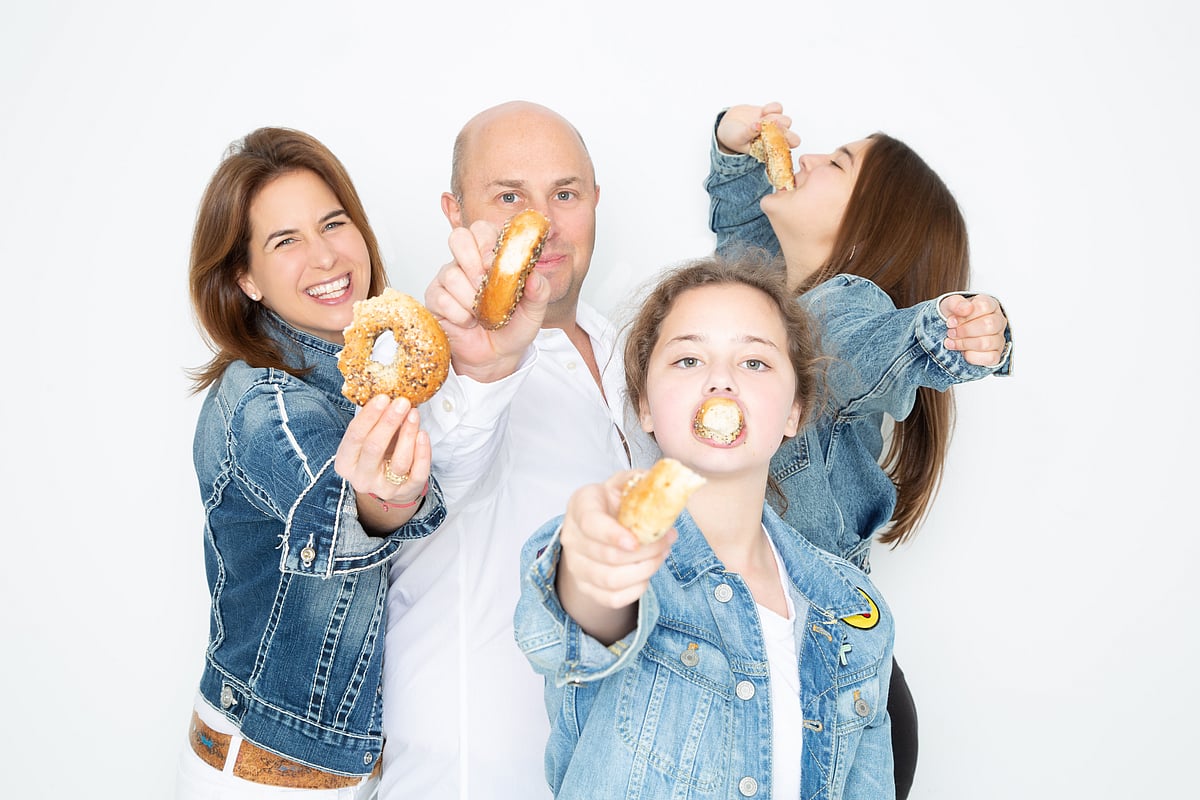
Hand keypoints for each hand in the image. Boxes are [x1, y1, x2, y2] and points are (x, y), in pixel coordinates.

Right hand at [335, 395, 431, 511]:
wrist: (388, 485)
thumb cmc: (377, 454)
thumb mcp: (368, 439)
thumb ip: (374, 422)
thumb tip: (389, 395)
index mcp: (345, 462)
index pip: (354, 436)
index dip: (369, 416)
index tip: (383, 397)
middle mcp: (361, 478)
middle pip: (374, 448)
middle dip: (389, 422)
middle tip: (402, 402)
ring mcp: (384, 488)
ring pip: (399, 461)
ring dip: (408, 434)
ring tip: (414, 414)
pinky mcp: (406, 493)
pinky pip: (418, 473)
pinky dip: (423, 453)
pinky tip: (423, 435)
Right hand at [424, 220, 550, 382]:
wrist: (496, 357)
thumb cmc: (512, 328)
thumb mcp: (534, 311)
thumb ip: (539, 291)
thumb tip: (534, 277)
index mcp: (491, 256)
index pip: (482, 230)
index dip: (487, 242)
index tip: (495, 263)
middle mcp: (467, 262)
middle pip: (458, 238)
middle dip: (472, 261)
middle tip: (484, 284)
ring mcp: (448, 279)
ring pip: (451, 274)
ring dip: (470, 298)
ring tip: (482, 314)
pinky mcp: (435, 299)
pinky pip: (441, 298)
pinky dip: (459, 314)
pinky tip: (469, 322)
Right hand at [558, 471, 676, 613]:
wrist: (600, 524)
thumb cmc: (616, 501)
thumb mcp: (627, 482)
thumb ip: (644, 479)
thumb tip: (667, 481)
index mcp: (581, 504)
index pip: (591, 524)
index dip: (613, 534)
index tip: (636, 540)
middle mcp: (572, 536)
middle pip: (608, 555)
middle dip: (646, 551)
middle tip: (668, 540)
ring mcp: (576, 565)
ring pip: (611, 580)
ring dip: (645, 570)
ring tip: (662, 554)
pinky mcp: (586, 587)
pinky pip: (612, 599)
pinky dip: (636, 589)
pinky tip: (648, 573)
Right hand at [716, 102, 800, 154]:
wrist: (727, 126)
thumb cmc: (732, 137)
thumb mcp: (738, 139)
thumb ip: (748, 133)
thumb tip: (757, 125)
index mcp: (769, 150)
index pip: (787, 149)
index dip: (786, 141)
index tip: (773, 135)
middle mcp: (774, 139)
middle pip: (791, 135)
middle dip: (782, 128)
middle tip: (768, 124)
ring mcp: (773, 125)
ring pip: (786, 120)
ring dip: (775, 118)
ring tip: (761, 119)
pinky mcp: (769, 113)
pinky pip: (778, 108)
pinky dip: (772, 108)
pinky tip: (762, 112)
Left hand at [940, 294, 1009, 365]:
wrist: (952, 332)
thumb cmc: (955, 316)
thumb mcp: (949, 306)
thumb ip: (956, 303)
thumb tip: (967, 308)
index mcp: (990, 305)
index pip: (984, 307)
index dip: (964, 316)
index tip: (951, 321)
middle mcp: (998, 321)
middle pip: (988, 325)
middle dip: (964, 331)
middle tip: (951, 332)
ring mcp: (999, 339)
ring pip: (987, 343)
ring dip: (964, 344)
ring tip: (952, 342)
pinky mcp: (995, 355)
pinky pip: (990, 358)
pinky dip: (972, 357)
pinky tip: (963, 352)